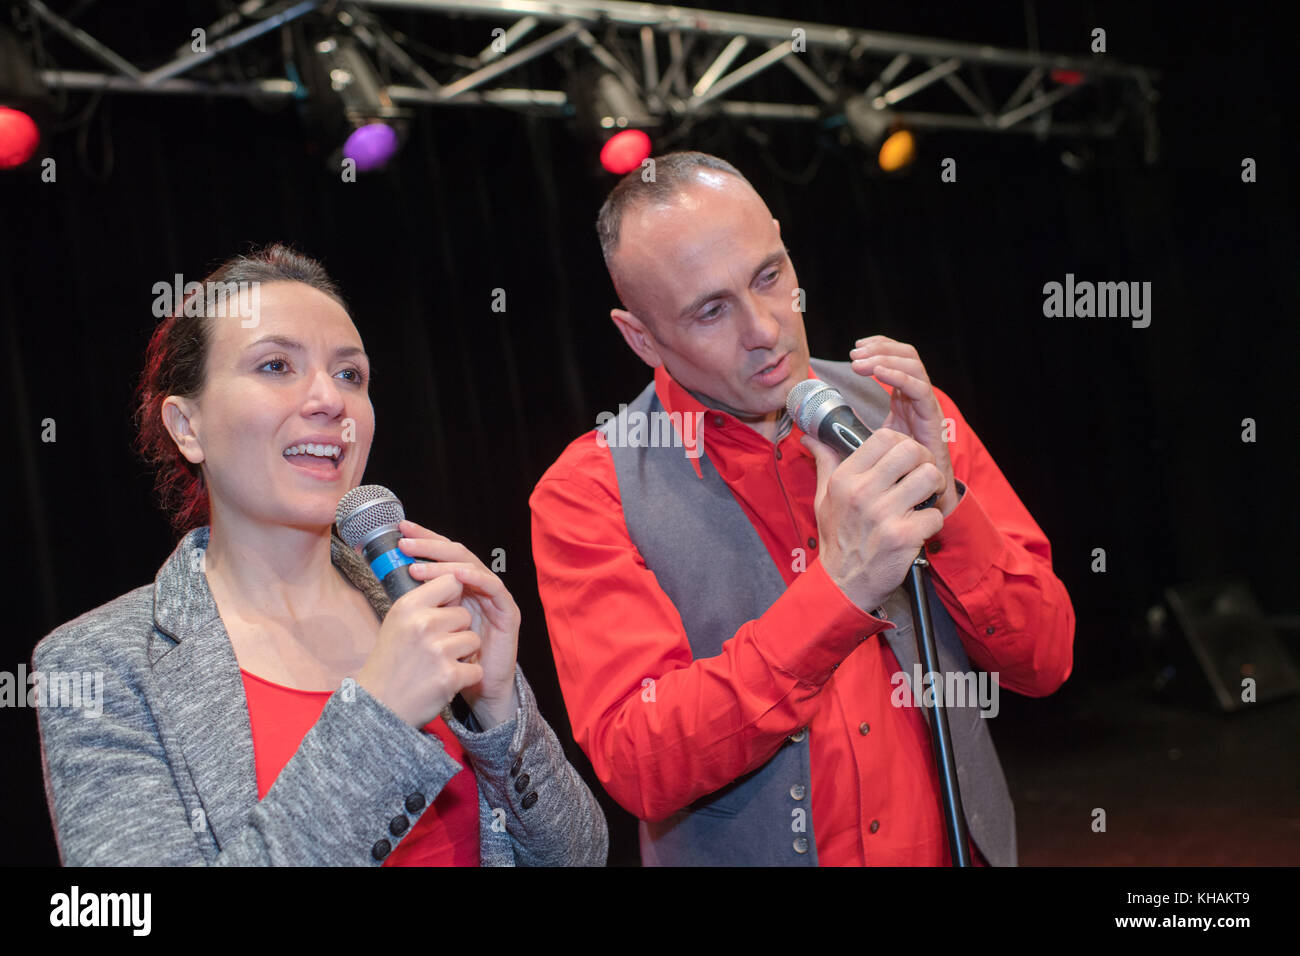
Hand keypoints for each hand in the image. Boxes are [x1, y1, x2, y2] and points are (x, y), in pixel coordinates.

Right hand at [355, 572, 482, 728]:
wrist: (379, 707)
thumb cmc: (391, 662)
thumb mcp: (397, 622)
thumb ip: (424, 602)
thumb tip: (454, 579)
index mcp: (408, 606)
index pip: (451, 582)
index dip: (452, 598)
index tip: (442, 612)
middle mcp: (422, 623)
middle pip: (465, 614)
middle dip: (456, 632)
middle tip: (432, 650)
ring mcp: (437, 650)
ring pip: (473, 640)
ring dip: (462, 655)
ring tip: (436, 665)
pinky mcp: (450, 675)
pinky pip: (476, 668)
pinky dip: (464, 678)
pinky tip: (443, 682)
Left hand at [397, 520, 520, 729]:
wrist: (479, 688)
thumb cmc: (451, 658)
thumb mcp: (430, 624)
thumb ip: (420, 601)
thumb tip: (390, 577)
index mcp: (460, 585)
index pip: (442, 554)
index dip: (424, 540)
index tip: (400, 530)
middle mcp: (478, 585)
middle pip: (457, 554)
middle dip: (430, 545)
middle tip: (405, 543)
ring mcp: (494, 596)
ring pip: (472, 567)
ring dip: (445, 564)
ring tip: (418, 567)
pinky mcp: (507, 611)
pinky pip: (493, 587)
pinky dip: (474, 578)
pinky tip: (457, 575)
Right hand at [800, 427, 944, 612]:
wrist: (843, 584)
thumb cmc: (837, 539)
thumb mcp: (823, 498)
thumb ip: (825, 463)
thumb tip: (812, 437)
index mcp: (844, 479)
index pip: (884, 437)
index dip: (902, 443)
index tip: (905, 459)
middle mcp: (862, 493)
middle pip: (911, 451)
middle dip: (925, 461)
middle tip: (922, 476)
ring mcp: (883, 514)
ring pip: (930, 477)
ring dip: (934, 488)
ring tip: (925, 499)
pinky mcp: (903, 536)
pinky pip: (935, 514)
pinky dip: (933, 522)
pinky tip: (919, 529)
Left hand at [849, 335, 958, 516]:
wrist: (920, 505)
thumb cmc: (893, 480)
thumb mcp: (859, 454)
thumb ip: (834, 443)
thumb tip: (805, 437)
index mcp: (900, 403)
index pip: (895, 361)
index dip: (878, 349)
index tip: (854, 350)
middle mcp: (914, 401)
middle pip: (906, 356)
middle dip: (880, 348)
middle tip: (855, 353)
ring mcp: (925, 409)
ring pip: (913, 366)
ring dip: (885, 358)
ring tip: (860, 363)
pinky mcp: (932, 420)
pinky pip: (920, 390)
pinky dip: (899, 376)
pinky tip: (879, 374)